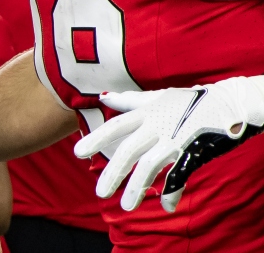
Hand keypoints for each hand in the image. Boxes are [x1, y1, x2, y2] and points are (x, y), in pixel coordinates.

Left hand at [73, 77, 263, 212]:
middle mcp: (157, 127)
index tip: (78, 152)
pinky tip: (165, 205)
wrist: (226, 103)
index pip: (116, 127)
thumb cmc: (187, 101)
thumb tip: (103, 97)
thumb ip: (128, 101)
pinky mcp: (192, 152)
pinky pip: (179, 175)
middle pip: (129, 151)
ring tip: (126, 206)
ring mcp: (175, 140)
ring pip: (151, 166)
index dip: (97, 139)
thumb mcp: (155, 97)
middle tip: (100, 193)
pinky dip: (173, 191)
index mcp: (146, 114)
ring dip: (138, 187)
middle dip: (113, 172)